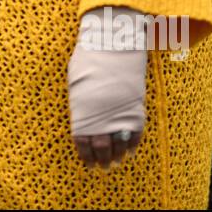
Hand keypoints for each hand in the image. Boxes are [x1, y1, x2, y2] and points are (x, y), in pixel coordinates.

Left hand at [67, 30, 145, 169]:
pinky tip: (129, 152)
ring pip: (118, 144)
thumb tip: (82, 115)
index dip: (86, 156)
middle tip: (103, 167)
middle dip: (102, 160)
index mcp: (81, 111)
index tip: (89, 164)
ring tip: (115, 163)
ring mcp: (118, 113)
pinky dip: (132, 145)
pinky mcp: (134, 108)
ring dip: (116, 155)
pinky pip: (134, 133)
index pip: (83, 142)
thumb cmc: (90, 58)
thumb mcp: (76, 81)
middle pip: (101, 147)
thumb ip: (80, 101)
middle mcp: (99, 116)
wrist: (112, 44)